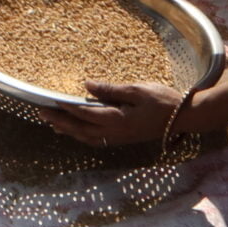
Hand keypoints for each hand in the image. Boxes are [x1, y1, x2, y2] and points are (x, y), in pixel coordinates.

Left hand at [38, 81, 186, 146]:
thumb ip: (110, 90)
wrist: (185, 117)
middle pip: (81, 129)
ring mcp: (120, 138)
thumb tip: (87, 85)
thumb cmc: (163, 100)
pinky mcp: (125, 138)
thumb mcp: (137, 90)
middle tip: (42, 113)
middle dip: (60, 121)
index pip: (85, 114)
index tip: (49, 100)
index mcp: (117, 120)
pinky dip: (83, 136)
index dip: (66, 108)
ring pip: (88, 138)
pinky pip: (98, 140)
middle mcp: (116, 133)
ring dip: (69, 131)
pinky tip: (79, 131)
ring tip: (53, 124)